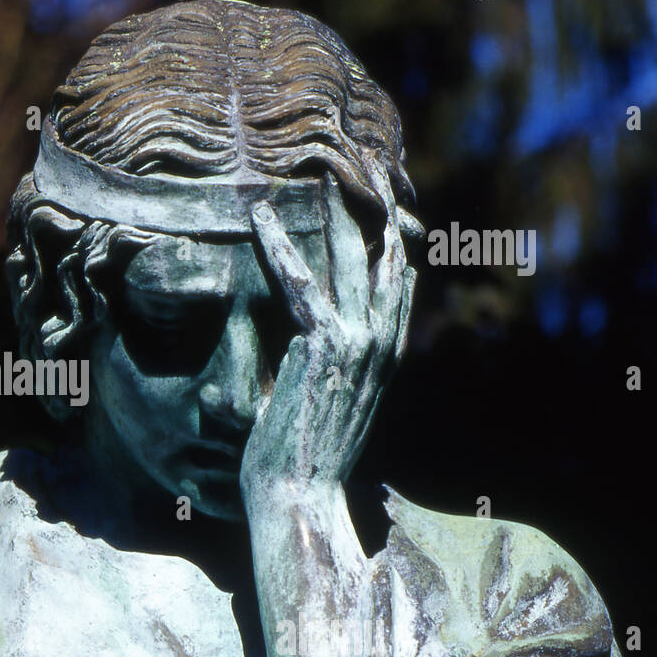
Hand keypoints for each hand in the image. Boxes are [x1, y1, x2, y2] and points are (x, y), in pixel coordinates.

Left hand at [241, 159, 414, 492]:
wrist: (300, 498)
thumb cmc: (301, 460)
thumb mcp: (320, 403)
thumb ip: (318, 366)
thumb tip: (295, 342)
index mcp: (383, 354)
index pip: (395, 281)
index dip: (389, 236)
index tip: (378, 198)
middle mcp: (381, 342)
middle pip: (387, 254)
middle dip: (378, 201)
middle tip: (365, 158)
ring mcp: (359, 342)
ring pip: (353, 255)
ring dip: (337, 205)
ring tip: (321, 163)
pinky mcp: (325, 346)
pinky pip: (300, 282)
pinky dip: (279, 245)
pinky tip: (262, 214)